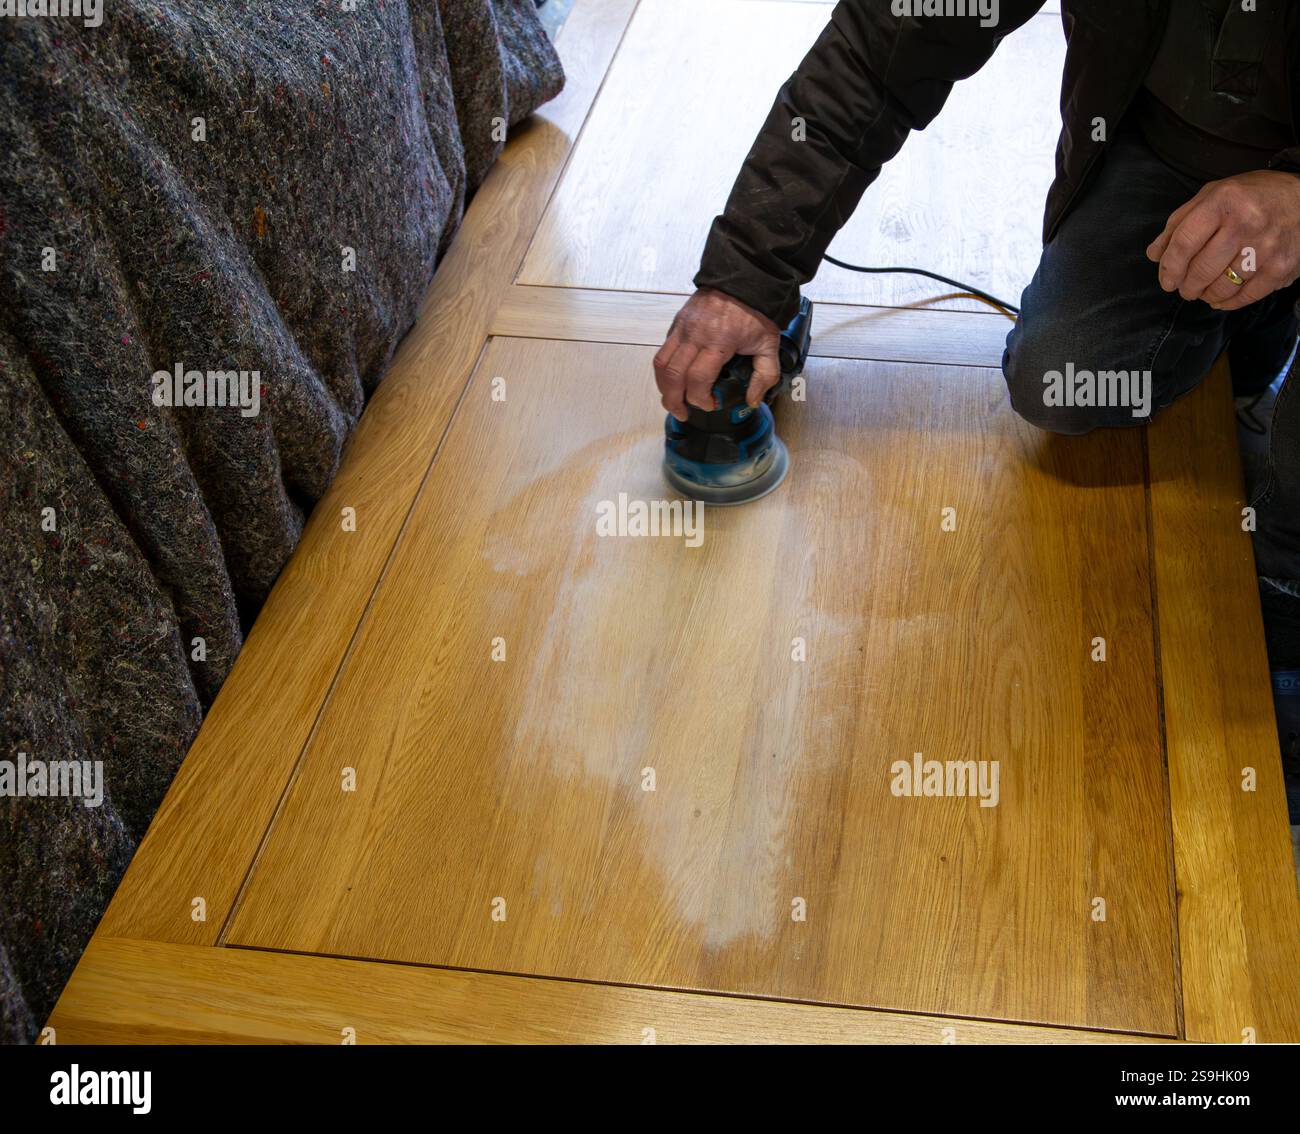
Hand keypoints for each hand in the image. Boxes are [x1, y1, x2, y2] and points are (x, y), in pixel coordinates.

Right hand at [654, 288, 780, 420]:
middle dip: (674, 400)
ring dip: (663, 387)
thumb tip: (752, 400)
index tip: (711, 405)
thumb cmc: (755, 311)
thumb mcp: (769, 344)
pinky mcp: (677, 324)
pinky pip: (663, 351)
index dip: (700, 399)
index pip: (697, 379)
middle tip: (682, 413)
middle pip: (673, 376)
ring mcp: (682, 329)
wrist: (743, 279)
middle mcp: (694, 336)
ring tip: (672, 401)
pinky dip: (665, 369)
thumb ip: (765, 375)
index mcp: (718, 342)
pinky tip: (674, 379)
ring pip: (661, 364)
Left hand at [1146, 169, 1299, 310]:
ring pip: (1221, 287)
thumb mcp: (1214, 195)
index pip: (1183, 243)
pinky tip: (1220, 298)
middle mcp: (1247, 223)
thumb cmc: (1253, 196)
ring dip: (1205, 295)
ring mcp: (1266, 247)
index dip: (1169, 268)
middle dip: (1186, 286)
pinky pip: (1245, 296)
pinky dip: (1227, 302)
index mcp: (1224, 201)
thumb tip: (1154, 254)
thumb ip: (1180, 223)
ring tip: (1202, 291)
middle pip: (1200, 270)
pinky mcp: (1281, 267)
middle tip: (1185, 289)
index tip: (1166, 280)